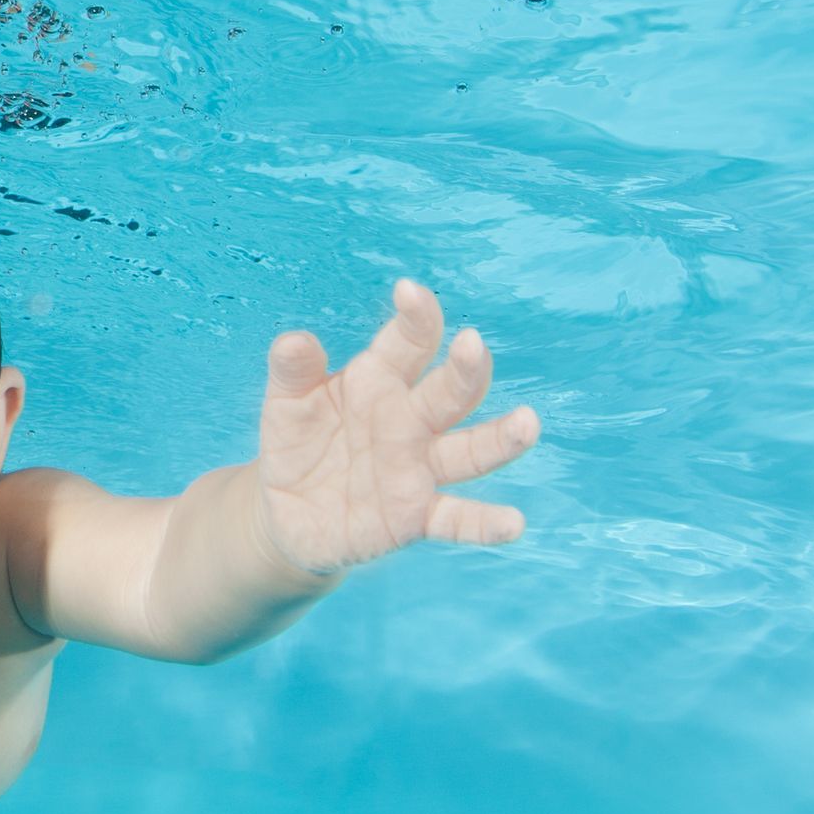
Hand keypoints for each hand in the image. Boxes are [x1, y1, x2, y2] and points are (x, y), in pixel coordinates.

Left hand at [254, 278, 539, 575]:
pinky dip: (485, 522)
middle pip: (449, 392)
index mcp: (381, 381)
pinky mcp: (415, 516)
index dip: (414, 317)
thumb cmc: (297, 442)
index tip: (409, 291)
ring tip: (527, 423)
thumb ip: (292, 371)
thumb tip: (294, 341)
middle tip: (472, 345)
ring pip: (470, 451)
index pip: (409, 343)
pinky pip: (457, 518)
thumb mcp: (286, 404)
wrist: (286, 511)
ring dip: (500, 439)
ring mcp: (418, 468)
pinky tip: (513, 523)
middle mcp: (411, 421)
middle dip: (464, 369)